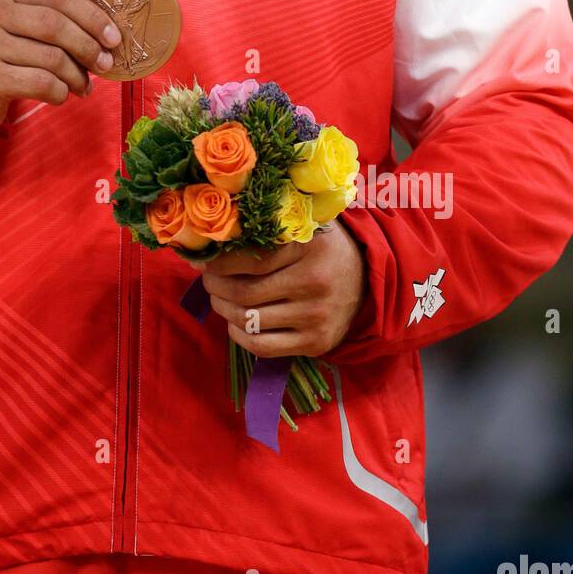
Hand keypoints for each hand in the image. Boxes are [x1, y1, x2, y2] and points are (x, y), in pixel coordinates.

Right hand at [0, 0, 122, 134]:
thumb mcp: (11, 18)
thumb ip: (48, 15)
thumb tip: (105, 31)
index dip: (93, 16)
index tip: (114, 37)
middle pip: (57, 25)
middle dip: (88, 47)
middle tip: (105, 64)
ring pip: (52, 58)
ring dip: (76, 76)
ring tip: (83, 86)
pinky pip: (41, 83)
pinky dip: (59, 92)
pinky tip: (60, 95)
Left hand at [201, 222, 367, 357]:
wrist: (366, 280)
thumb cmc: (320, 249)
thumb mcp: (302, 227)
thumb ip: (267, 228)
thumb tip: (215, 238)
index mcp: (309, 247)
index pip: (251, 258)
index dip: (220, 262)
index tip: (206, 259)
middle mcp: (314, 283)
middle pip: (245, 292)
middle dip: (215, 287)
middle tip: (208, 280)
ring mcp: (316, 316)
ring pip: (250, 320)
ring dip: (223, 310)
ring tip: (219, 298)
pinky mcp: (316, 343)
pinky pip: (263, 347)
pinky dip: (239, 336)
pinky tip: (235, 323)